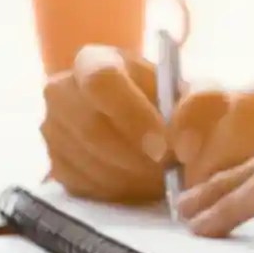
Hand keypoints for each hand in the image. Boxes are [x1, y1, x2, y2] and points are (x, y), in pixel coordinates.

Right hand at [40, 45, 252, 201]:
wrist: (150, 125)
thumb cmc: (170, 103)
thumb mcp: (196, 92)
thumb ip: (202, 105)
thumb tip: (184, 146)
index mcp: (93, 61)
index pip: (101, 82)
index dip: (132, 117)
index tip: (163, 149)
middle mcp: (61, 91)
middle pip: (90, 128)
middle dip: (134, 158)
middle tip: (167, 172)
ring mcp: (52, 129)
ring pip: (87, 161)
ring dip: (129, 178)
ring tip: (159, 178)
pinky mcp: (53, 163)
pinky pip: (81, 184)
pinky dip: (115, 191)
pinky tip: (138, 183)